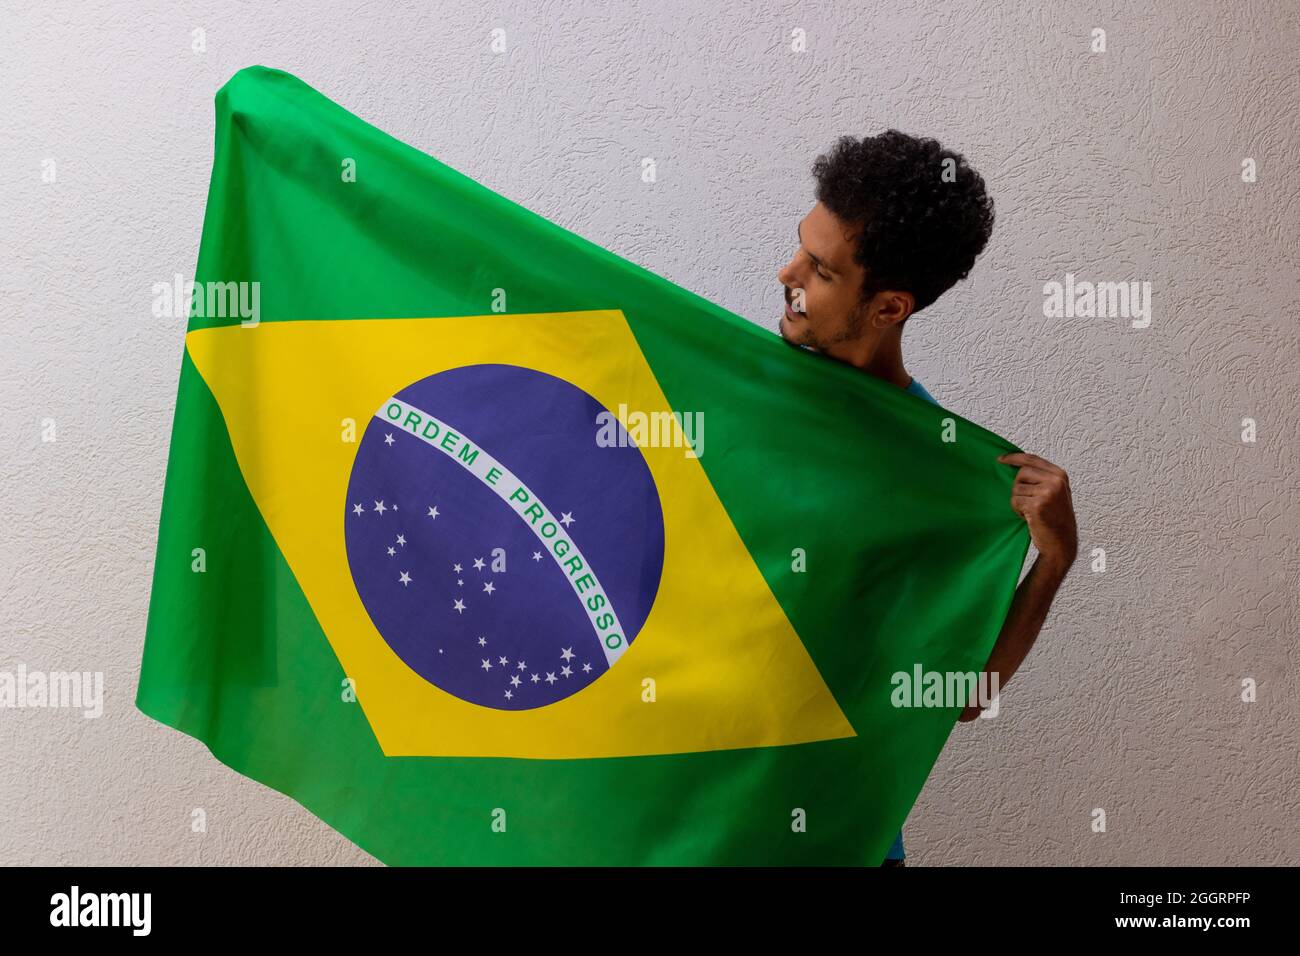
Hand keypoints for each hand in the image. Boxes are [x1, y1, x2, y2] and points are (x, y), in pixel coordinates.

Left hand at [996, 452, 1077, 575]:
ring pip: (1016, 489)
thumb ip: (1042, 478)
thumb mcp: (1055, 492)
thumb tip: (1016, 466)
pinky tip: (1029, 517)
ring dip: (1018, 502)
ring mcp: (1047, 492)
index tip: (1000, 459)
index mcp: (1060, 475)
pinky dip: (1017, 510)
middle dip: (1019, 488)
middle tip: (1028, 502)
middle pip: (1021, 473)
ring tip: (1031, 511)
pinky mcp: (1037, 505)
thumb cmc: (1055, 518)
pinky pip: (1015, 501)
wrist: (1062, 542)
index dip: (1014, 458)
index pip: (1032, 459)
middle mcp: (1055, 481)